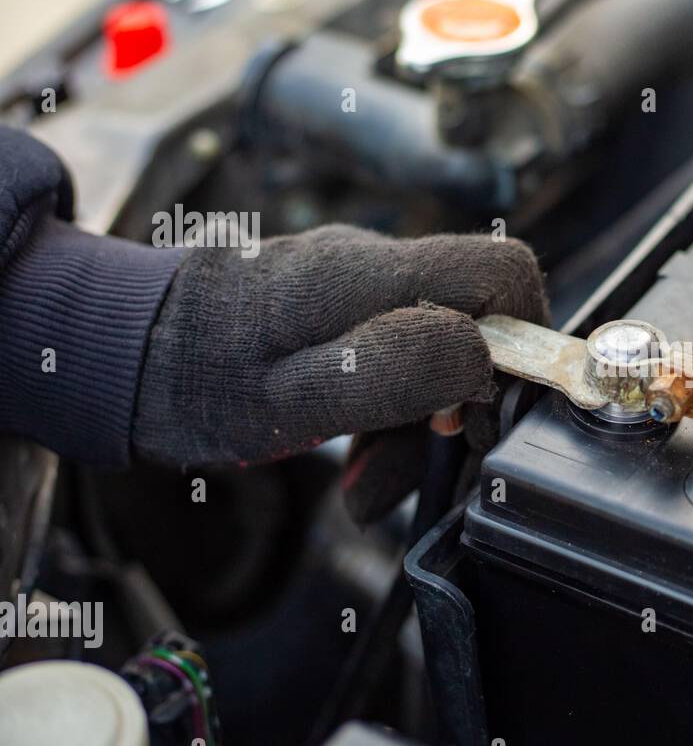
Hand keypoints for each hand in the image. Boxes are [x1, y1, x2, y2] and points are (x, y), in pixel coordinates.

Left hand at [133, 224, 546, 518]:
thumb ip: (391, 371)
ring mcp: (357, 286)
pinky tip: (351, 451)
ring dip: (418, 425)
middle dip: (462, 406)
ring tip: (365, 477)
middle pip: (478, 324)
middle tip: (415, 462)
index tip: (483, 418)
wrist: (116, 351)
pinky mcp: (340, 309)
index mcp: (369, 279)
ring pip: (439, 349)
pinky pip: (396, 355)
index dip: (523, 348)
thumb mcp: (291, 397)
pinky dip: (390, 413)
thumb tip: (480, 354)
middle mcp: (372, 267)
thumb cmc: (188, 380)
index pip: (504, 277)